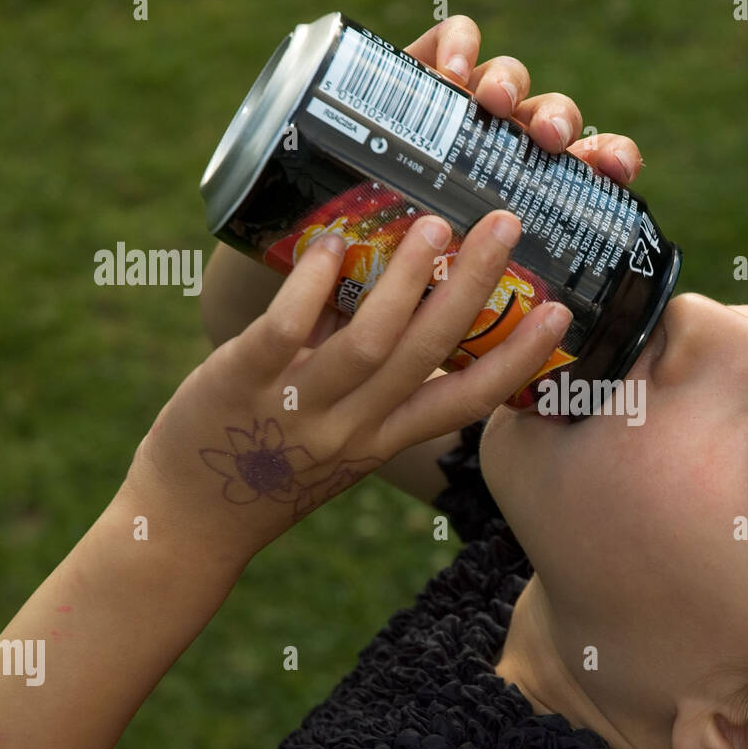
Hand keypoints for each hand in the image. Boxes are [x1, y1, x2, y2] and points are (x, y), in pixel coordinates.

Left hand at [128, 213, 571, 561]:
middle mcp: (353, 428)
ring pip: (369, 342)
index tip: (561, 314)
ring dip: (407, 280)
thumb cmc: (269, 470)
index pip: (468, 401)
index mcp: (384, 440)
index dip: (519, 359)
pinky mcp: (239, 383)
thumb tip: (397, 297)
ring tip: (434, 224)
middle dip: (474, 288)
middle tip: (505, 225)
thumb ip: (369, 383)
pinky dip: (313, 285)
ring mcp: (297, 407)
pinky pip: (285, 331)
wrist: (187, 524)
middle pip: (430, 354)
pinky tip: (333, 244)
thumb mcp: (339, 442)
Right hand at [281, 14, 646, 363]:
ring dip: (508, 83)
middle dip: (557, 119)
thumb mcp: (436, 319)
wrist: (301, 254)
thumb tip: (543, 388)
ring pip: (508, 78)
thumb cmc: (378, 303)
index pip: (590, 168)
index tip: (614, 173)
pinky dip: (455, 45)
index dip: (611, 160)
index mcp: (532, 198)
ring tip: (491, 103)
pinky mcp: (418, 72)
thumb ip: (485, 333)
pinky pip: (452, 38)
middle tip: (544, 138)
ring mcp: (464, 108)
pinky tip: (449, 68)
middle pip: (552, 119)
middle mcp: (506, 148)